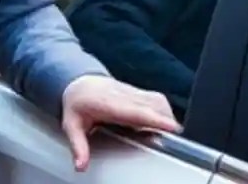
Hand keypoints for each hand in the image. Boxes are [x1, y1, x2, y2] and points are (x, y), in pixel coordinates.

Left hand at [60, 75, 180, 171]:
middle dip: (166, 120)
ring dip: (166, 115)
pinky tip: (165, 123)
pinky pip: (156, 98)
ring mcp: (131, 91)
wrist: (78, 81)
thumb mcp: (71, 126)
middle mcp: (122, 95)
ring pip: (156, 100)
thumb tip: (81, 165)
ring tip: (172, 134)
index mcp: (107, 103)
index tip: (170, 127)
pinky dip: (164, 110)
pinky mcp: (137, 91)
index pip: (135, 111)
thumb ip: (78, 146)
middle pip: (151, 105)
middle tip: (176, 139)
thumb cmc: (76, 104)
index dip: (154, 119)